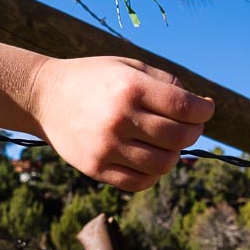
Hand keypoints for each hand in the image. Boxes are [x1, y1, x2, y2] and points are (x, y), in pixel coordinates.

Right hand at [27, 57, 214, 191]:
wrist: (44, 96)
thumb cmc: (93, 79)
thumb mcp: (128, 66)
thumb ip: (165, 82)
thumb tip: (199, 107)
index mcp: (131, 88)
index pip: (184, 108)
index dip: (204, 111)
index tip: (206, 109)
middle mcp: (120, 118)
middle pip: (179, 138)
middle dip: (194, 132)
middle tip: (191, 127)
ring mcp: (107, 147)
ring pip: (163, 164)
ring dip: (175, 154)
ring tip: (169, 143)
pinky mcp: (96, 168)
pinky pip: (140, 183)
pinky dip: (154, 174)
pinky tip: (152, 159)